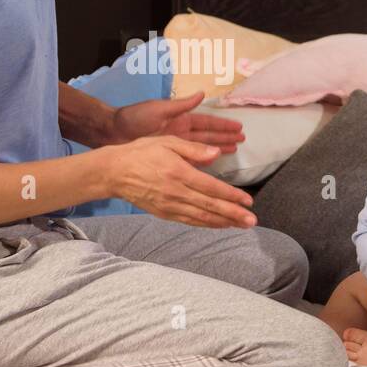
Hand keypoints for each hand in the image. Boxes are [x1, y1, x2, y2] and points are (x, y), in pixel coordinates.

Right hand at [104, 134, 256, 227]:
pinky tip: (218, 224)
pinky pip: (189, 221)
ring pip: (201, 217)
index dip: (232, 196)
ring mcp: (169, 205)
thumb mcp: (167, 141)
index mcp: (179, 173)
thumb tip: (216, 153)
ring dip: (223, 222)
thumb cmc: (141, 152)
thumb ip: (193, 149)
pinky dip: (206, 224)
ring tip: (241, 225)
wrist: (114, 172)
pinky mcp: (163, 213)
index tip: (248, 201)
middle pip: (210, 207)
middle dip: (234, 214)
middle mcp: (176, 192)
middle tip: (252, 220)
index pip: (212, 187)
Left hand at [110, 91, 244, 152]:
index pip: (207, 122)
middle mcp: (181, 132)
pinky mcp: (168, 156)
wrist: (114, 133)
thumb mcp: (159, 109)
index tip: (239, 127)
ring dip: (218, 148)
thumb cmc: (135, 118)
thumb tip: (202, 94)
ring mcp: (175, 145)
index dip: (223, 125)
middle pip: (208, 136)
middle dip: (225, 137)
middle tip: (243, 140)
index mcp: (180, 119)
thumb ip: (181, 105)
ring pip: (202, 147)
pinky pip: (191, 158)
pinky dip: (203, 160)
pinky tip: (213, 163)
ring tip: (234, 149)